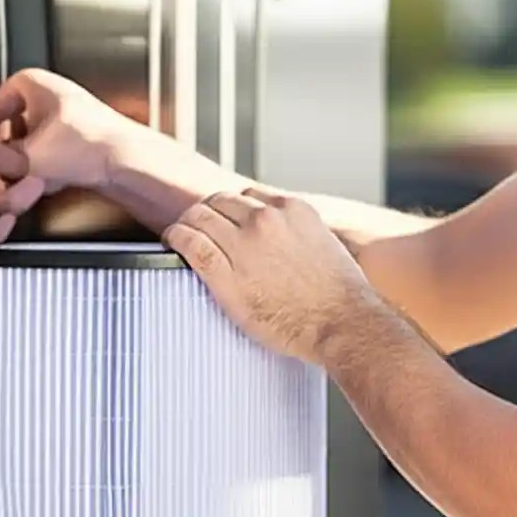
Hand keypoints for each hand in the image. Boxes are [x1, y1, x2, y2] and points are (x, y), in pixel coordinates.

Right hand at [0, 68, 149, 242]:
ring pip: (20, 158)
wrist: (130, 166)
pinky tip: (9, 213)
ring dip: (2, 183)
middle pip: (5, 134)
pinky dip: (22, 191)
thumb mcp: (30, 154)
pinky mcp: (70, 157)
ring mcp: (60, 132)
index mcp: (36, 86)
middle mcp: (49, 105)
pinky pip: (36, 173)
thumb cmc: (95, 143)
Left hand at [163, 188, 375, 364]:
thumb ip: (296, 230)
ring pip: (199, 216)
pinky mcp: (227, 275)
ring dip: (187, 223)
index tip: (226, 220)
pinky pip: (190, 244)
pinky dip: (176, 238)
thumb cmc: (339, 293)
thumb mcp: (322, 241)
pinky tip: (173, 242)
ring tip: (180, 234)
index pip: (247, 194)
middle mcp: (266, 220)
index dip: (232, 208)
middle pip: (219, 201)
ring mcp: (245, 245)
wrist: (343, 323)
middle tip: (198, 227)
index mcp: (291, 209)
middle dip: (206, 212)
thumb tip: (280, 234)